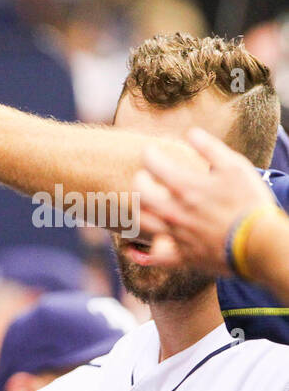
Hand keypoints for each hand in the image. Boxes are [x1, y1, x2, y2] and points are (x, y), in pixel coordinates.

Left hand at [133, 127, 279, 274]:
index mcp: (185, 186)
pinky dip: (138, 254)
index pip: (152, 164)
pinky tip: (132, 250)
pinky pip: (150, 258)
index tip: (151, 151)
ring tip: (144, 203)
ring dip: (138, 209)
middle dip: (139, 179)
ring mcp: (173, 234)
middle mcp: (172, 210)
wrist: (259, 243)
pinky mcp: (179, 256)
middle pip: (139, 192)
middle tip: (145, 176)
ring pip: (140, 221)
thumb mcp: (235, 167)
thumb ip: (210, 148)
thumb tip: (191, 133)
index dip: (149, 154)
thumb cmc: (249, 202)